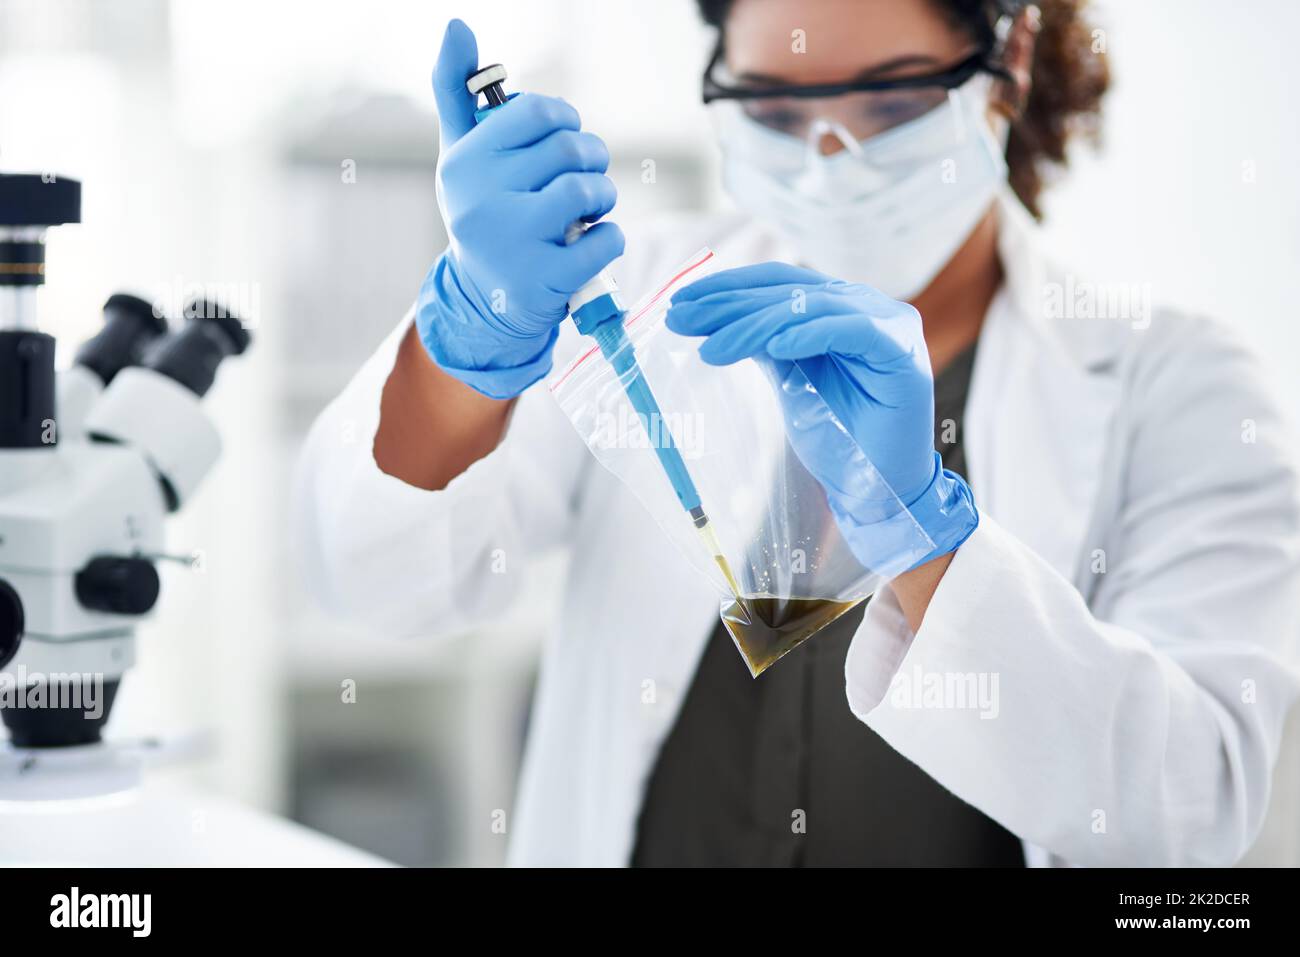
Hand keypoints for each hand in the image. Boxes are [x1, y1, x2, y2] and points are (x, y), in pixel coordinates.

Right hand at [417, 19, 624, 398]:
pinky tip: (591, 242)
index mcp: (468, 162)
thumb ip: (456, 91)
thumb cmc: (483, 211)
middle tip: (585, 176)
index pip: (540, 113)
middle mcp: (483, 199)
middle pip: (571, 150)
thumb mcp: (461, 154)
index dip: (567, 121)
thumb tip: (456, 25)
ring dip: (602, 196)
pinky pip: (605, 240)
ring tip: (588, 209)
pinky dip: (609, 238)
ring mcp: (513, 242)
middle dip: (591, 159)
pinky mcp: (544, 279)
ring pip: (589, 191)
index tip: (565, 138)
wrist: (483, 299)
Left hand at [666, 262, 977, 569]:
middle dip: (730, 305)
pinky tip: (775, 347)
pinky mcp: (902, 352)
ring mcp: (888, 324)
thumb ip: (762, 342)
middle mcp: (864, 305)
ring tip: (713, 348)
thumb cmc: (837, 435)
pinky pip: (853, 330)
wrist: (875, 488)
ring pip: (813, 307)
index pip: (777, 283)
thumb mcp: (788, 379)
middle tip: (682, 318)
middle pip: (790, 291)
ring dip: (756, 325)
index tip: (681, 302)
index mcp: (837, 307)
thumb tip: (708, 316)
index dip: (728, 287)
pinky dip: (812, 334)